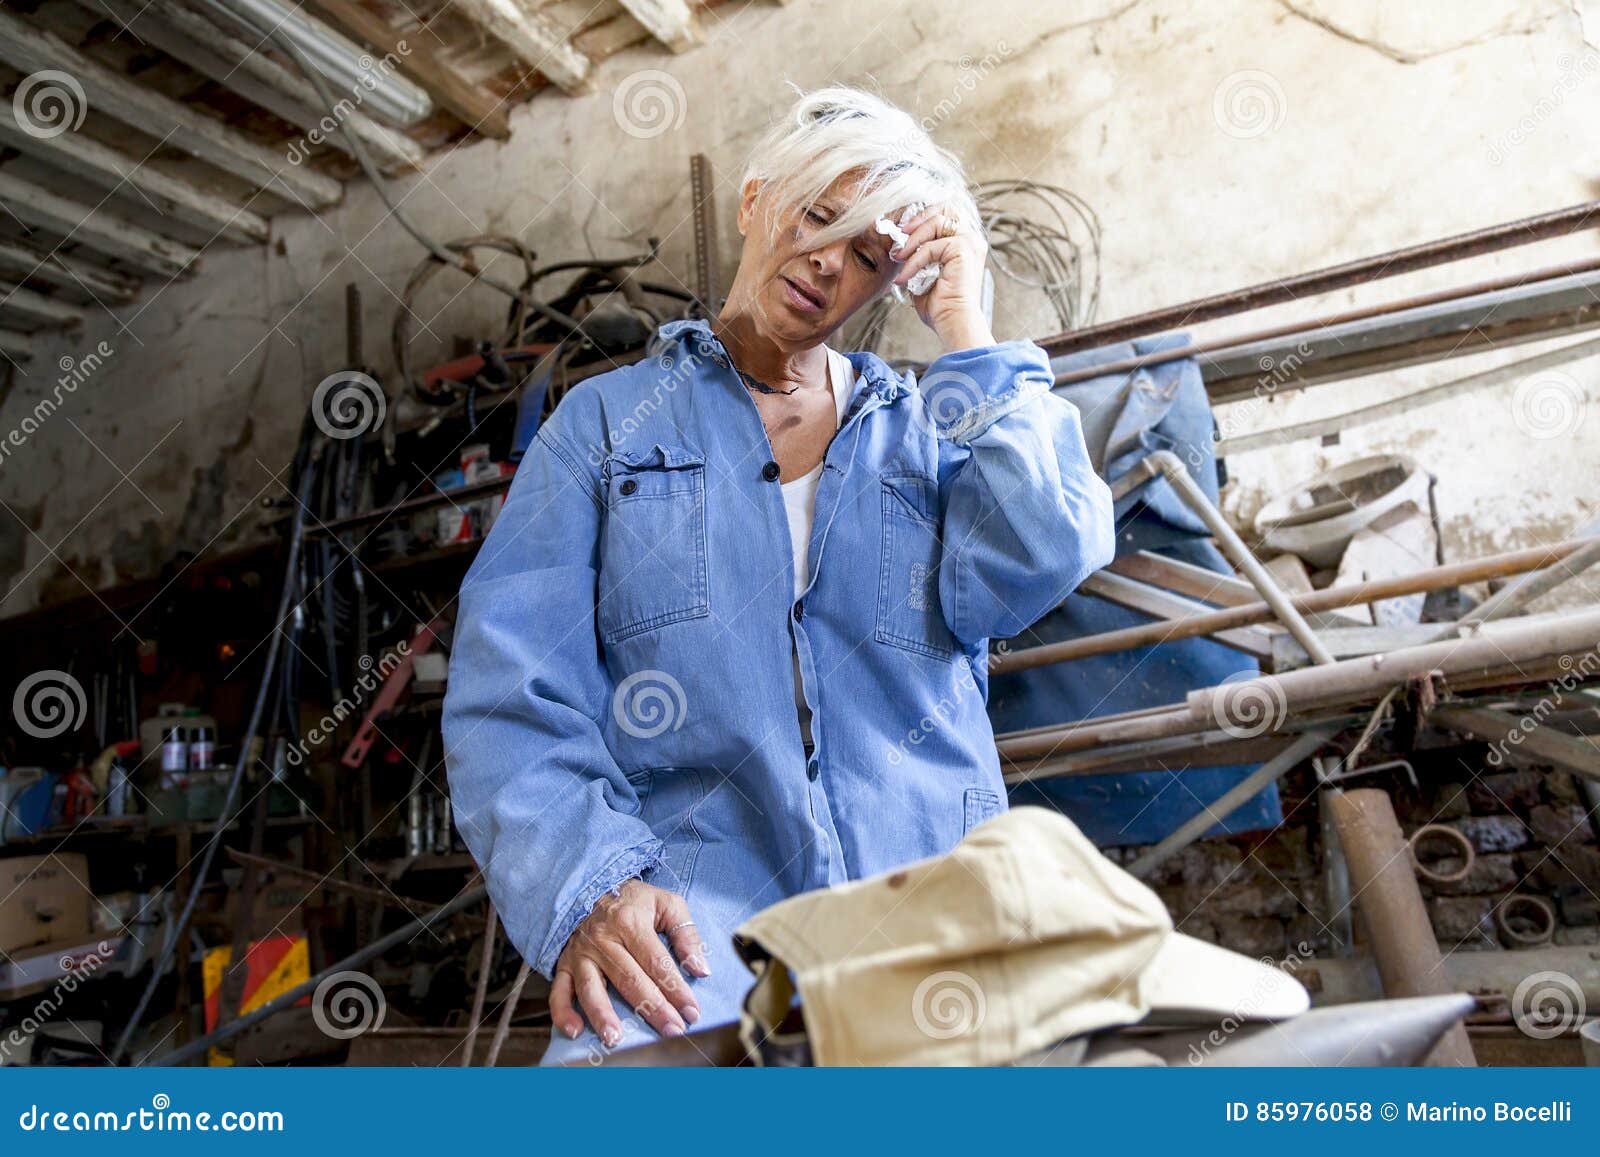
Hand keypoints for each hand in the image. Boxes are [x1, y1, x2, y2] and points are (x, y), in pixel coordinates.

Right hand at [549, 878, 709, 1045]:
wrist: (591, 887)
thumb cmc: (634, 901)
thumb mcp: (666, 903)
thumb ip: (687, 934)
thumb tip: (700, 970)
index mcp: (630, 922)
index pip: (657, 962)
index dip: (676, 988)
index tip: (692, 1011)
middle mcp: (603, 939)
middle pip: (629, 979)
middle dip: (652, 1008)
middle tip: (672, 1031)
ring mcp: (580, 954)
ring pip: (591, 989)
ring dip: (603, 1016)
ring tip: (616, 1039)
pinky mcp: (564, 964)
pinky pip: (559, 991)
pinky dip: (563, 1013)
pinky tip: (575, 1032)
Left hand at [889, 202, 994, 353]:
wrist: (953, 323)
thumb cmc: (940, 305)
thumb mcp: (923, 273)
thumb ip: (917, 255)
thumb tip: (897, 244)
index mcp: (964, 241)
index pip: (944, 212)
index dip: (921, 216)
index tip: (901, 231)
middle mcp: (971, 238)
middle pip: (944, 207)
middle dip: (917, 218)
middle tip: (899, 235)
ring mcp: (970, 241)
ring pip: (936, 221)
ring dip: (912, 239)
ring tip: (897, 256)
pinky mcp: (963, 249)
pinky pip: (931, 246)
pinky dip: (913, 261)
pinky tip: (904, 278)